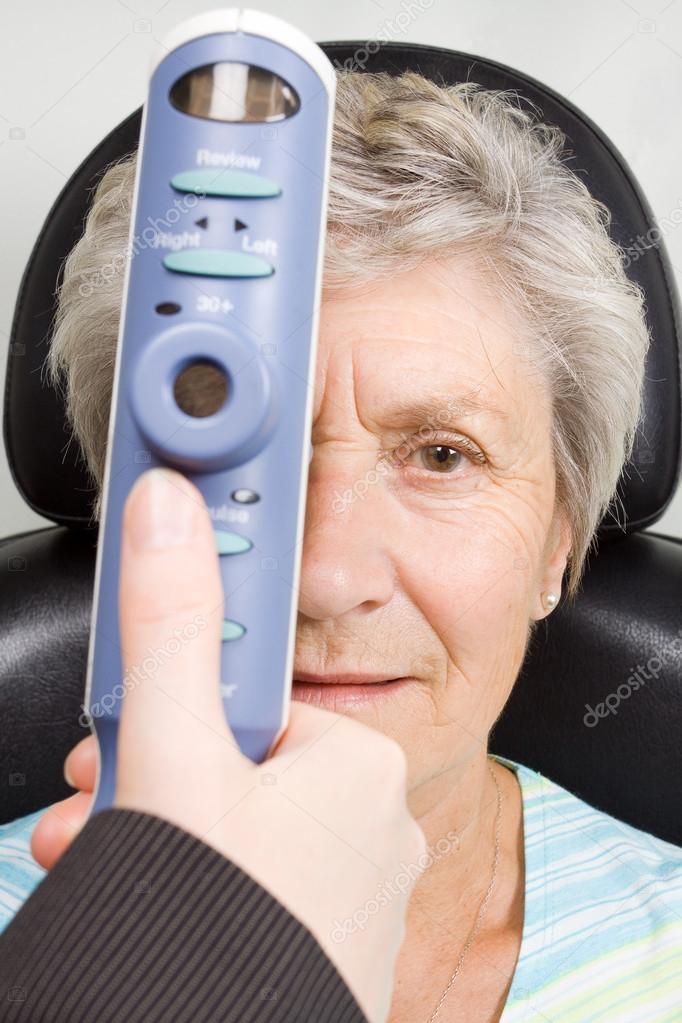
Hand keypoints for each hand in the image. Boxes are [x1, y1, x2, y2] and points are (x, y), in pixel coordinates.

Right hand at [32, 467, 425, 1022]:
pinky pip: (260, 877)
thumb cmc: (223, 927)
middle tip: (102, 791)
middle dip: (153, 771)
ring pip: (241, 821)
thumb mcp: (176, 753)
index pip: (253, 691)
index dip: (174, 697)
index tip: (127, 708)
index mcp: (360, 762)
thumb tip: (169, 510)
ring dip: (162, 828)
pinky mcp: (331, 940)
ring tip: (109, 852)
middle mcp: (373, 822)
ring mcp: (357, 889)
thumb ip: (170, 626)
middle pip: (238, 759)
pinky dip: (202, 877)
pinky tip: (160, 893)